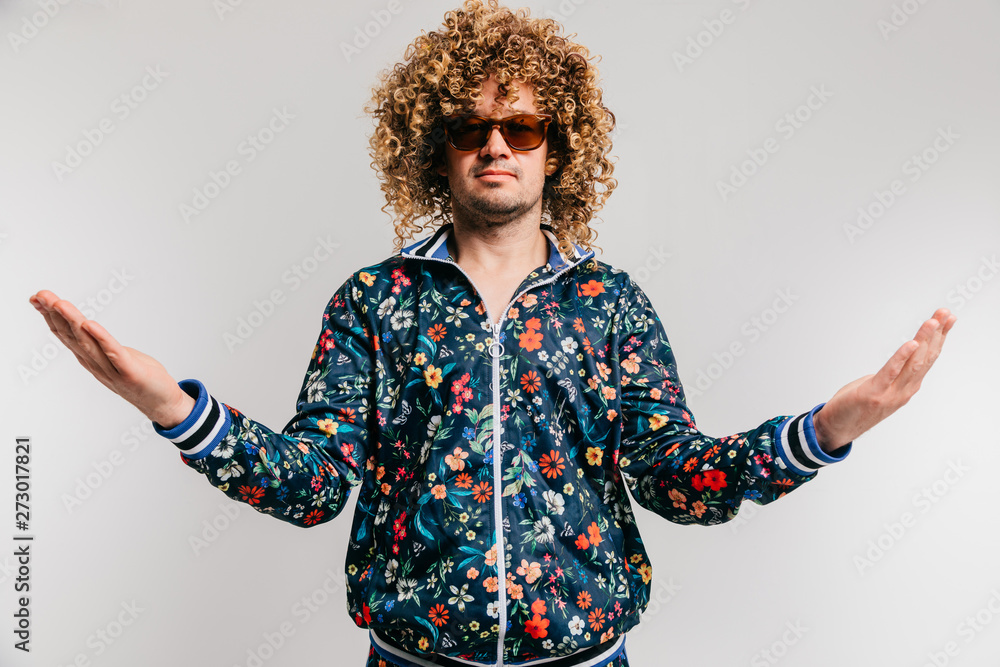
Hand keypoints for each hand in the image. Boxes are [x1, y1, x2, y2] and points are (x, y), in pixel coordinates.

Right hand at [28, 289, 195, 427]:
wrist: (162, 403)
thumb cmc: (140, 377)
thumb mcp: (114, 356)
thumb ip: (98, 344)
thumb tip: (84, 326)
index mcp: (91, 358)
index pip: (66, 335)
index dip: (51, 317)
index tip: (37, 298)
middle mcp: (96, 364)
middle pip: (71, 336)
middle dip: (55, 314)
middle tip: (41, 295)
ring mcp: (111, 370)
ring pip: (87, 342)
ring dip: (72, 322)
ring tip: (60, 304)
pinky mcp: (129, 372)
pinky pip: (114, 353)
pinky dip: (101, 338)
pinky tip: (90, 324)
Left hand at [813, 307, 956, 453]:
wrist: (837, 429)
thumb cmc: (855, 406)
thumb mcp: (878, 387)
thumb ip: (891, 375)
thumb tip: (898, 361)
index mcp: (907, 387)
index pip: (928, 359)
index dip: (939, 339)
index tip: (948, 320)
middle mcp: (904, 390)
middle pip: (925, 358)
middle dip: (937, 334)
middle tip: (946, 313)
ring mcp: (891, 393)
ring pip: (913, 363)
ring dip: (924, 340)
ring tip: (933, 322)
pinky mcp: (874, 393)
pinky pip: (891, 372)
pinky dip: (902, 357)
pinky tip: (911, 344)